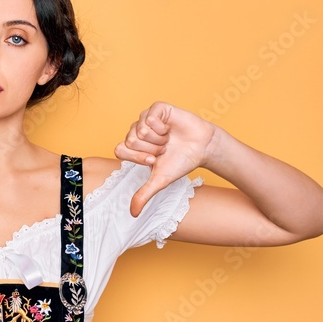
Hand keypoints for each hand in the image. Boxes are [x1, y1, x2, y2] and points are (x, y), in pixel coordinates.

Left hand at [114, 101, 219, 215]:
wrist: (202, 148)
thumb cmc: (180, 162)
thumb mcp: (160, 180)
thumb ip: (144, 194)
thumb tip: (133, 214)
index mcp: (133, 147)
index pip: (120, 150)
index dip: (138, 157)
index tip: (154, 160)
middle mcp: (137, 131)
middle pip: (130, 140)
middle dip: (151, 148)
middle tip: (164, 149)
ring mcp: (147, 118)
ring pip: (141, 129)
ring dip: (158, 139)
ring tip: (168, 139)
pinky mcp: (158, 108)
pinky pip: (150, 116)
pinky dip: (162, 127)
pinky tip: (170, 129)